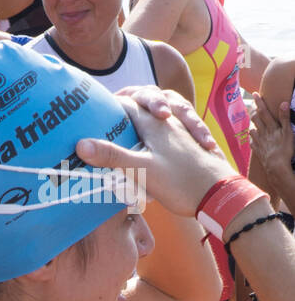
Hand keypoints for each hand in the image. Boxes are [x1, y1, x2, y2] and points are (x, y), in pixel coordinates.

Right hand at [76, 86, 236, 218]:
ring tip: (127, 134)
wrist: (221, 195)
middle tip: (105, 121)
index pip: (127, 105)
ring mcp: (181, 136)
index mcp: (155, 125)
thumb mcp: (141, 169)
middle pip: (143, 110)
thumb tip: (80, 144)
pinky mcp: (188, 149)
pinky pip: (168, 134)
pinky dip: (155, 136)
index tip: (91, 110)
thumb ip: (111, 155)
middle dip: (123, 112)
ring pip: (157, 122)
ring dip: (142, 124)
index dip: (108, 106)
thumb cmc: (180, 182)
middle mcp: (169, 125)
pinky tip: (152, 149)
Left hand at [250, 94, 293, 178]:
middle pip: (256, 120)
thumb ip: (285, 118)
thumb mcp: (288, 132)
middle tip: (252, 105)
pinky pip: (253, 143)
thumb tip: (283, 103)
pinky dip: (253, 139)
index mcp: (271, 127)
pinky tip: (253, 138)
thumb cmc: (285, 149)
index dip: (259, 103)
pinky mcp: (258, 151)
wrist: (276, 166)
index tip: (255, 94)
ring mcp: (259, 142)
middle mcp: (263, 133)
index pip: (264, 112)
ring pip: (253, 130)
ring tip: (253, 120)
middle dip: (254, 111)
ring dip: (253, 124)